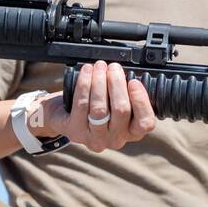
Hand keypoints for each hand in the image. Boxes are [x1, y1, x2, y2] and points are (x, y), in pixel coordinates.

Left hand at [31, 61, 156, 152]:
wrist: (62, 114)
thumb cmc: (95, 104)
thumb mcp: (115, 102)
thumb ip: (126, 93)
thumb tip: (129, 72)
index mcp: (131, 132)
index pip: (145, 123)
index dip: (141, 101)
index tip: (133, 81)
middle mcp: (115, 139)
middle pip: (121, 111)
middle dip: (117, 83)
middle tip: (113, 67)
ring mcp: (95, 138)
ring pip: (100, 108)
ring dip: (100, 82)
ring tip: (99, 67)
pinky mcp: (75, 131)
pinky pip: (82, 104)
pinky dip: (85, 84)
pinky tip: (87, 72)